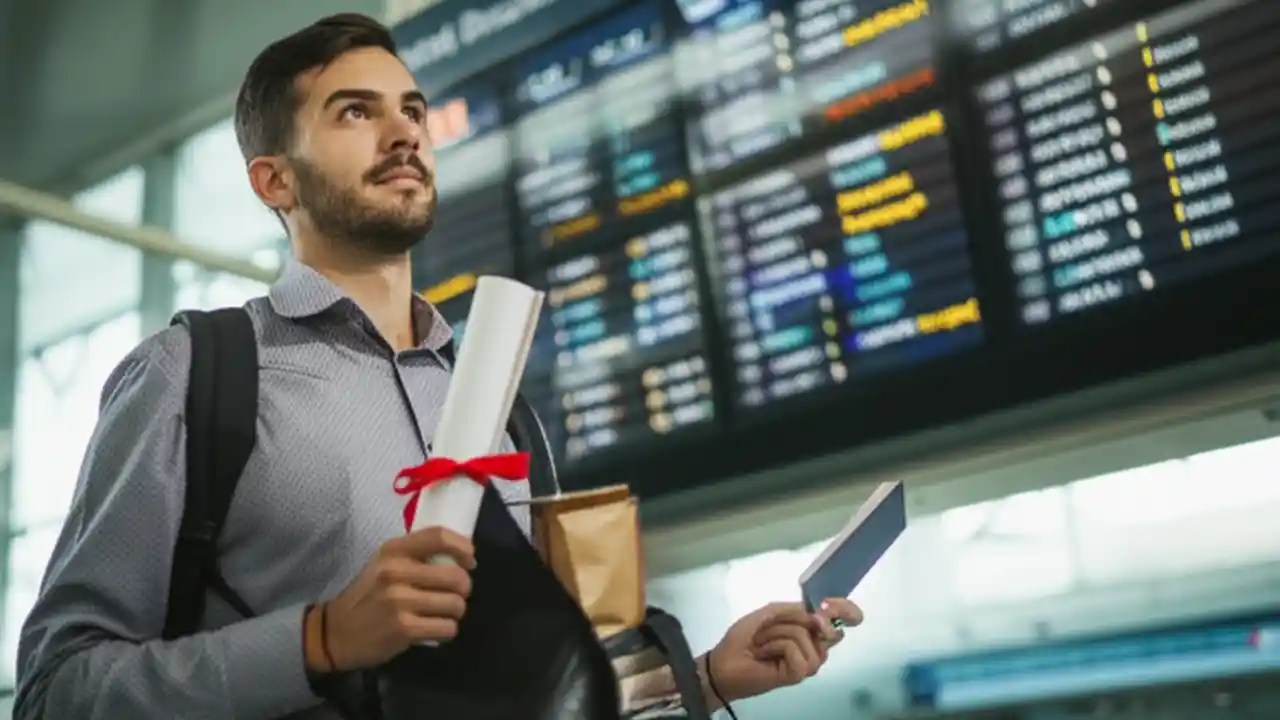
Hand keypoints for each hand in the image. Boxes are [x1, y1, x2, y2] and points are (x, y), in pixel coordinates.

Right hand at [312, 526, 475, 672]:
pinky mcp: (404, 628)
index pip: (439, 537)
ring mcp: (400, 601)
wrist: (335, 632)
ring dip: (454, 612)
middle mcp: (396, 572)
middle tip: (453, 596)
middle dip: (463, 590)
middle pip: (456, 577)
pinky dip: (446, 631)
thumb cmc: (367, 596)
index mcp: (393, 550)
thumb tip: (458, 556)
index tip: (469, 561)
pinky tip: (432, 630)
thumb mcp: (383, 565)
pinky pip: (447, 628)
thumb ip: (415, 556)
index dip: (463, 548)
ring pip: (456, 605)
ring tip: (440, 614)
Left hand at [702, 598, 862, 704]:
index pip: (834, 619)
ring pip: (807, 636)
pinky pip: (796, 650)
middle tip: (771, 626)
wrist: (724, 663)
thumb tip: (818, 616)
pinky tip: (764, 654)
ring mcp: (807, 662)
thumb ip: (793, 610)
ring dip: (778, 633)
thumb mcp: (767, 614)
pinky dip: (776, 646)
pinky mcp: (798, 674)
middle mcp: (811, 646)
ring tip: (762, 643)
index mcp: (805, 630)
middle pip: (825, 627)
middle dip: (795, 620)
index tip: (842, 605)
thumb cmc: (742, 638)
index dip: (844, 610)